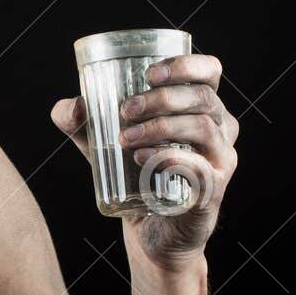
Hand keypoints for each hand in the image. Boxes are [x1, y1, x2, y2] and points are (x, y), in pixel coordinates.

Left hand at [51, 53, 239, 258]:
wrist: (149, 229)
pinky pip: (202, 168)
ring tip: (125, 138)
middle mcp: (220, 129)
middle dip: (162, 98)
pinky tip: (142, 159)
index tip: (149, 74)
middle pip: (203, 98)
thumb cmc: (131, 172)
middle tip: (125, 110)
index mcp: (200, 107)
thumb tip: (75, 105)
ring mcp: (220, 160)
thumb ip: (76, 119)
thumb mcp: (98, 141)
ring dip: (161, 127)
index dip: (186, 65)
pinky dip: (172, 159)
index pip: (209, 71)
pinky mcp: (213, 191)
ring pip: (203, 128)